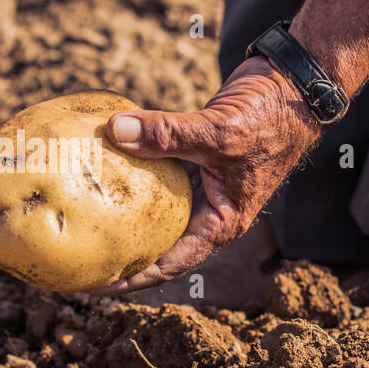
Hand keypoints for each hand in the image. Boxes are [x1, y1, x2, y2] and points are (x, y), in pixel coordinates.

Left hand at [91, 58, 320, 295]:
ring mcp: (199, 183)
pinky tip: (97, 166)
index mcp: (221, 222)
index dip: (131, 277)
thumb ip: (167, 134)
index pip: (168, 264)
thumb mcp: (219, 132)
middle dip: (118, 250)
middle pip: (155, 241)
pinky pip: (153, 170)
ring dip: (119, 211)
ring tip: (78, 216)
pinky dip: (129, 169)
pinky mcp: (191, 156)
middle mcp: (207, 209)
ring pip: (151, 205)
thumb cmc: (270, 118)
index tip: (94, 284)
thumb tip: (115, 131)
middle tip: (75, 255)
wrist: (293, 83)